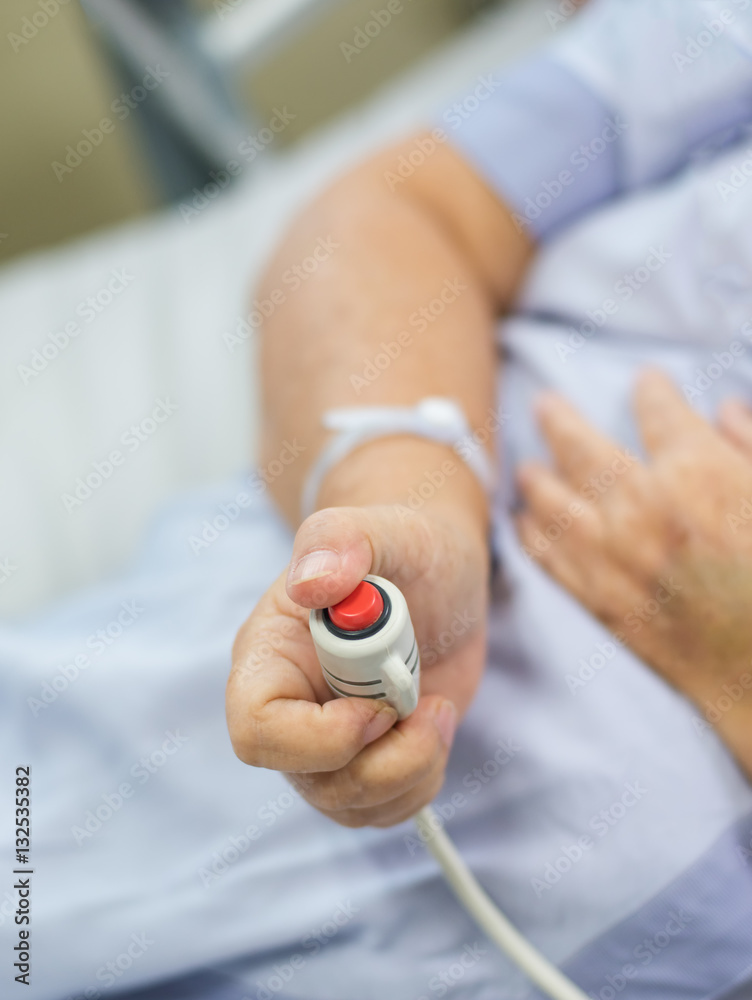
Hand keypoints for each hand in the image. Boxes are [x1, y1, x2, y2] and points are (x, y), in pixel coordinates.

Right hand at [226, 502, 487, 826]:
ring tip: (438, 709)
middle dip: (384, 761)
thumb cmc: (406, 544)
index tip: (377, 709)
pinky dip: (423, 780)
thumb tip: (310, 583)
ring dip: (412, 771)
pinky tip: (437, 724)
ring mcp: (332, 739)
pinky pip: (385, 807)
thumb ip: (341, 540)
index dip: (316, 739)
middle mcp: (293, 706)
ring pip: (351, 805)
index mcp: (272, 653)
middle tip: (430, 706)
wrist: (440, 569)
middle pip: (312, 781)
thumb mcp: (384, 528)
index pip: (256, 730)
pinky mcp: (372, 756)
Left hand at [515, 369, 751, 776]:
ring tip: (526, 467)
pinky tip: (524, 526)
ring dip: (538, 480)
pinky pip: (553, 560)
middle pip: (584, 449)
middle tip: (545, 405)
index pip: (661, 413)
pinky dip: (534, 538)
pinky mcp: (601, 600)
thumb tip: (725, 411)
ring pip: (556, 504)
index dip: (653, 392)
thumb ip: (751, 447)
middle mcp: (641, 506)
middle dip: (562, 422)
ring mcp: (613, 555)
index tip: (646, 382)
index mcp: (695, 471)